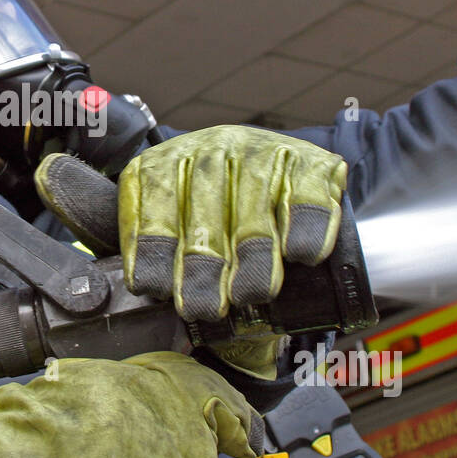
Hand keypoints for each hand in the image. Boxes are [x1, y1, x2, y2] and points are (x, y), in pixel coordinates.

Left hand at [117, 125, 346, 321]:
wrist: (270, 164)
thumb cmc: (210, 208)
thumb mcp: (171, 217)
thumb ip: (156, 247)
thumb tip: (148, 293)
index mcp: (167, 163)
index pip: (155, 203)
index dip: (154, 248)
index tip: (154, 288)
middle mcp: (211, 149)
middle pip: (205, 208)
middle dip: (204, 264)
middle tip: (205, 308)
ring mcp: (261, 150)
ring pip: (255, 204)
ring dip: (253, 252)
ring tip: (252, 293)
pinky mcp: (308, 160)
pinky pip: (307, 193)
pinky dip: (305, 224)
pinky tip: (301, 254)